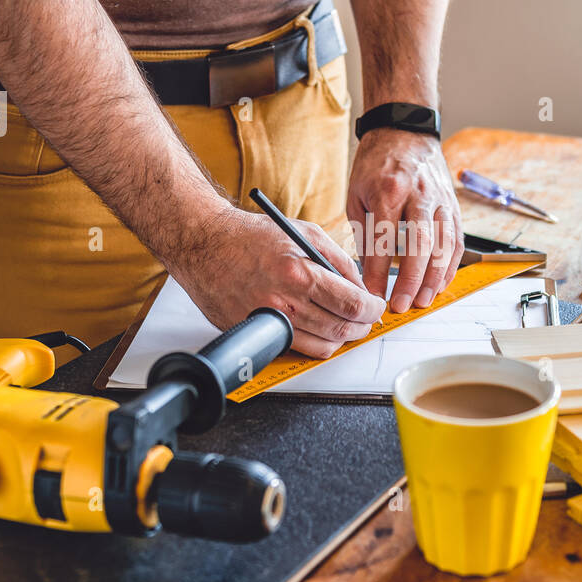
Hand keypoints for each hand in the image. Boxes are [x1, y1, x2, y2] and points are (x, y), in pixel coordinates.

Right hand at [172, 205, 385, 358]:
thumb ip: (339, 260)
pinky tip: (320, 330)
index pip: (351, 304)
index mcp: (299, 273)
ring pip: (321, 346)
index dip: (371, 310)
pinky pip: (296, 348)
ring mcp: (268, 321)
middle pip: (340, 328)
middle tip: (366, 319)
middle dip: (362, 326)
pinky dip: (316, 343)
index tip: (376, 308)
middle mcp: (284, 302)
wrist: (205, 245)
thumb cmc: (252, 236)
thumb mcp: (305, 232)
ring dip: (341, 338)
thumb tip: (361, 287)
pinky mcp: (255, 331)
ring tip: (346, 325)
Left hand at [347, 128, 463, 312]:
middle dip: (411, 280)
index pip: (385, 238)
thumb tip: (367, 273)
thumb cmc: (377, 165)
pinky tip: (441, 285)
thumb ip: (364, 232)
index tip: (372, 295)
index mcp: (389, 189)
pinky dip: (450, 266)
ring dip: (434, 278)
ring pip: (444, 245)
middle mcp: (419, 194)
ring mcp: (440, 200)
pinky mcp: (453, 206)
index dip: (379, 271)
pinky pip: (456, 241)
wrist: (405, 132)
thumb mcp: (357, 194)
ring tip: (422, 302)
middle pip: (420, 244)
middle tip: (400, 305)